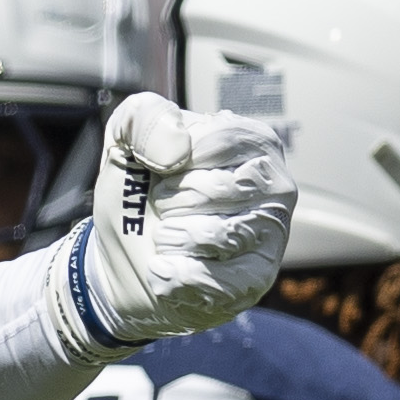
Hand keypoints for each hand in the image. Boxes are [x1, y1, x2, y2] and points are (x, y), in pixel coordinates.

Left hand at [51, 92, 293, 357]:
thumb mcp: (125, 141)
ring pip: (213, 235)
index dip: (167, 162)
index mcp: (252, 141)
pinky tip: (164, 268)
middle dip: (168, 202)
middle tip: (164, 207)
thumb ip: (144, 118)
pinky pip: (213, 280)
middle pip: (211, 190)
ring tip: (167, 236)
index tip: (162, 171)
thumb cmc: (138, 192)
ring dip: (169, 238)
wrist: (124, 256)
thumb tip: (179, 148)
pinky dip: (173, 276)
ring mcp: (272, 235)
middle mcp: (275, 185)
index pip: (207, 143)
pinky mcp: (257, 280)